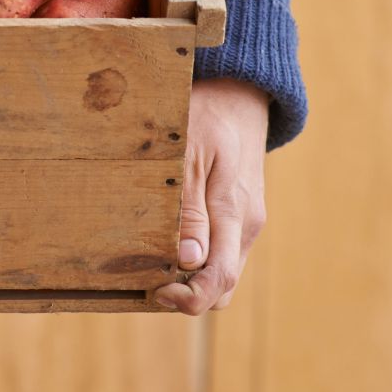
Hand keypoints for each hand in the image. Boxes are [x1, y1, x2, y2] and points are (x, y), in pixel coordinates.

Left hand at [154, 78, 268, 314]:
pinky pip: (222, 250)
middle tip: (146, 281)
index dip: (189, 298)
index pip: (220, 278)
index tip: (156, 292)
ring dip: (191, 277)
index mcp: (234, 211)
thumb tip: (188, 259)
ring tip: (150, 262)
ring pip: (222, 270)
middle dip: (188, 294)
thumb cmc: (204, 115)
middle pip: (222, 285)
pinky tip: (166, 243)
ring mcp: (246, 220)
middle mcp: (246, 223)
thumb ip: (189, 207)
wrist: (236, 93)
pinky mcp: (239, 213)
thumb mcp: (188, 152)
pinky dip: (197, 259)